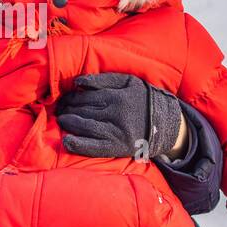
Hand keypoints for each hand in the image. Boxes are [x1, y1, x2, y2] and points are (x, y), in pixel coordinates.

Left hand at [56, 73, 186, 159]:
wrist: (166, 122)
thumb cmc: (144, 99)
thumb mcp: (128, 82)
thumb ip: (103, 79)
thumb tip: (78, 82)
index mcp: (116, 96)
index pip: (84, 97)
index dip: (70, 98)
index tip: (63, 99)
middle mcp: (115, 114)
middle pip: (83, 111)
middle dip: (68, 109)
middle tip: (60, 109)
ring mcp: (116, 132)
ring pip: (85, 126)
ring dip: (69, 123)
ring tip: (62, 120)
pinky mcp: (118, 147)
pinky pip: (95, 147)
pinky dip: (79, 145)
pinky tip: (67, 142)